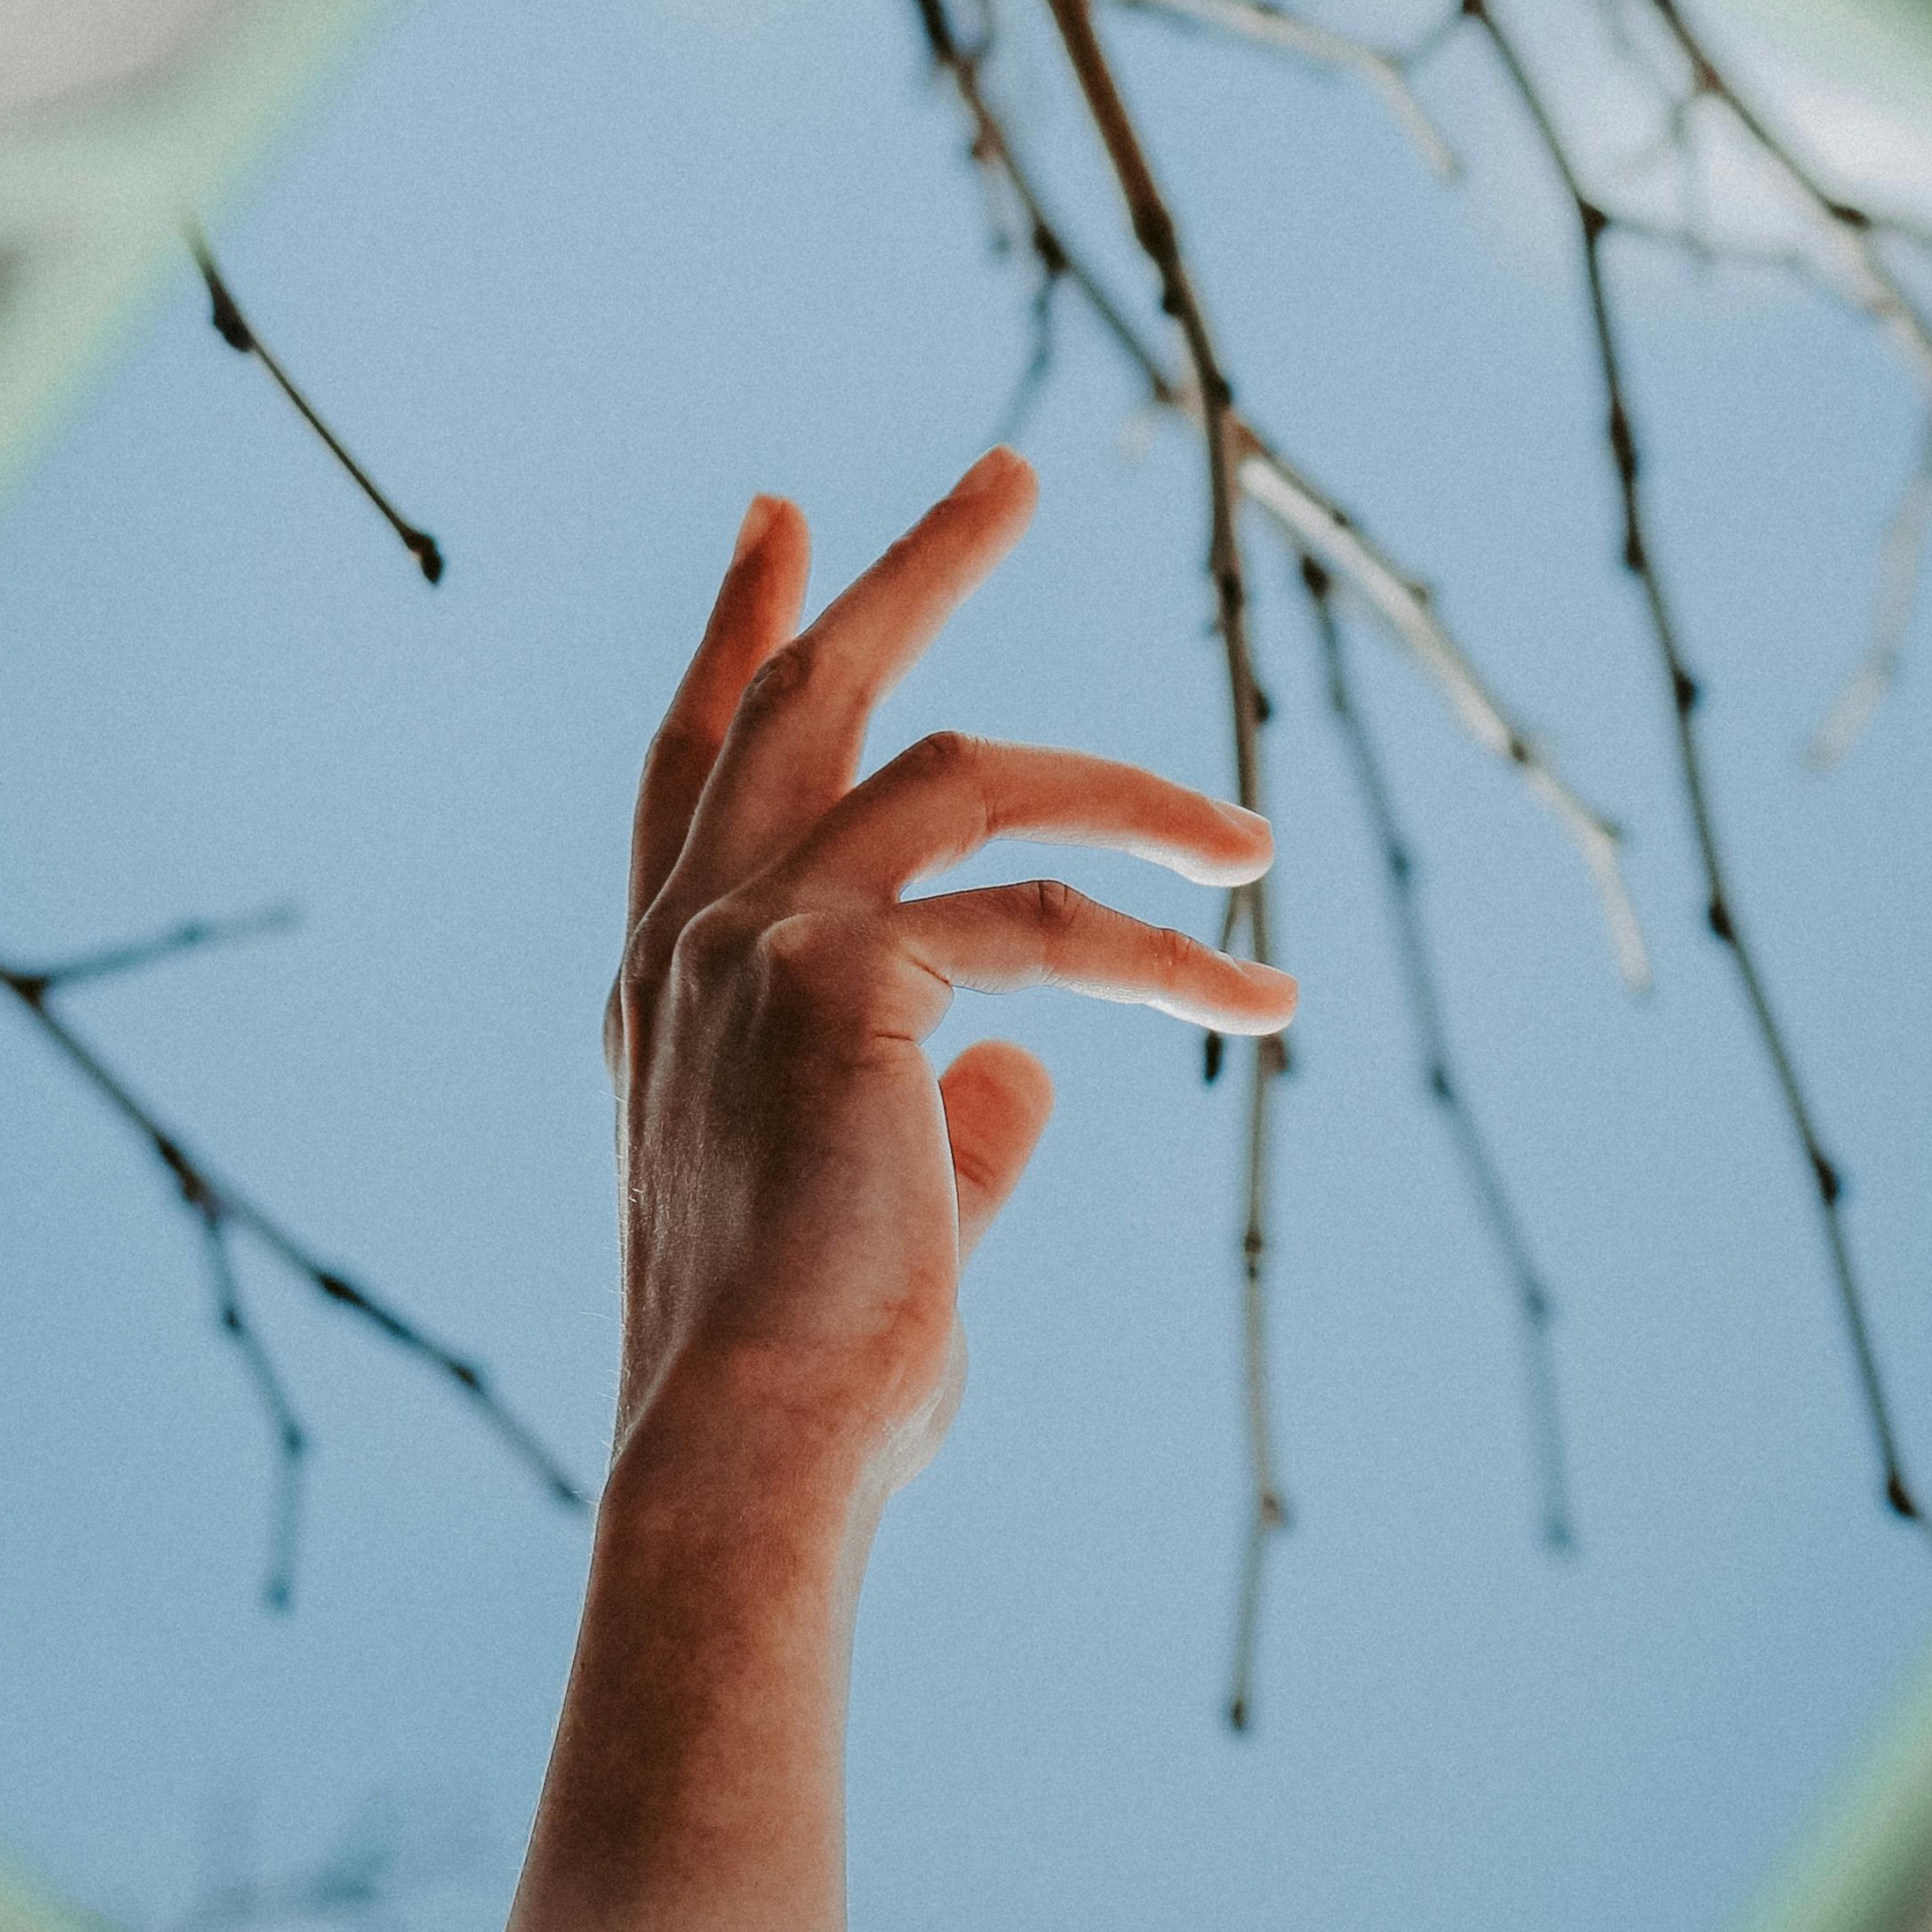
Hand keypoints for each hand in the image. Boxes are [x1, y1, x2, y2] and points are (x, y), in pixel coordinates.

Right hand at [607, 444, 1291, 1522]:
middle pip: (805, 692)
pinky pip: (1043, 923)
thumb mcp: (887, 1212)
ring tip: (1251, 831)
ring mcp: (756, 940)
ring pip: (956, 766)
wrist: (754, 1457)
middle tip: (1009, 474)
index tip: (782, 519)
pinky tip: (1260, 1009)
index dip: (741, 633)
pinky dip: (1169, 962)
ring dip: (1126, 782)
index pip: (695, 763)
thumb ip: (949, 1123)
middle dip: (914, 568)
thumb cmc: (817, 1376)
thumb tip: (1029, 1072)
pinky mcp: (846, 978)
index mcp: (671, 981)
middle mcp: (690, 938)